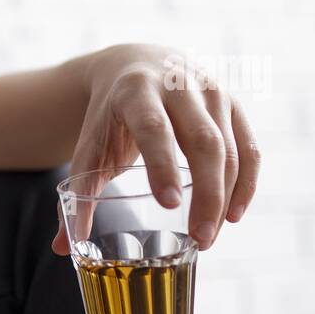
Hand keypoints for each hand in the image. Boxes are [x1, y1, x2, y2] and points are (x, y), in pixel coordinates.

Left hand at [51, 44, 260, 254]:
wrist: (135, 66)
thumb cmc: (109, 118)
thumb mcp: (88, 148)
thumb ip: (77, 195)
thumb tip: (65, 248)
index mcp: (135, 91)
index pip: (153, 127)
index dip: (162, 164)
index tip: (169, 204)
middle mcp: (179, 86)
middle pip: (202, 140)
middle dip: (205, 193)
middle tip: (200, 239)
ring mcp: (211, 92)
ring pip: (231, 147)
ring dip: (224, 196)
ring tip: (208, 237)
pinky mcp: (233, 104)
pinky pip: (249, 148)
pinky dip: (246, 184)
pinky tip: (233, 215)